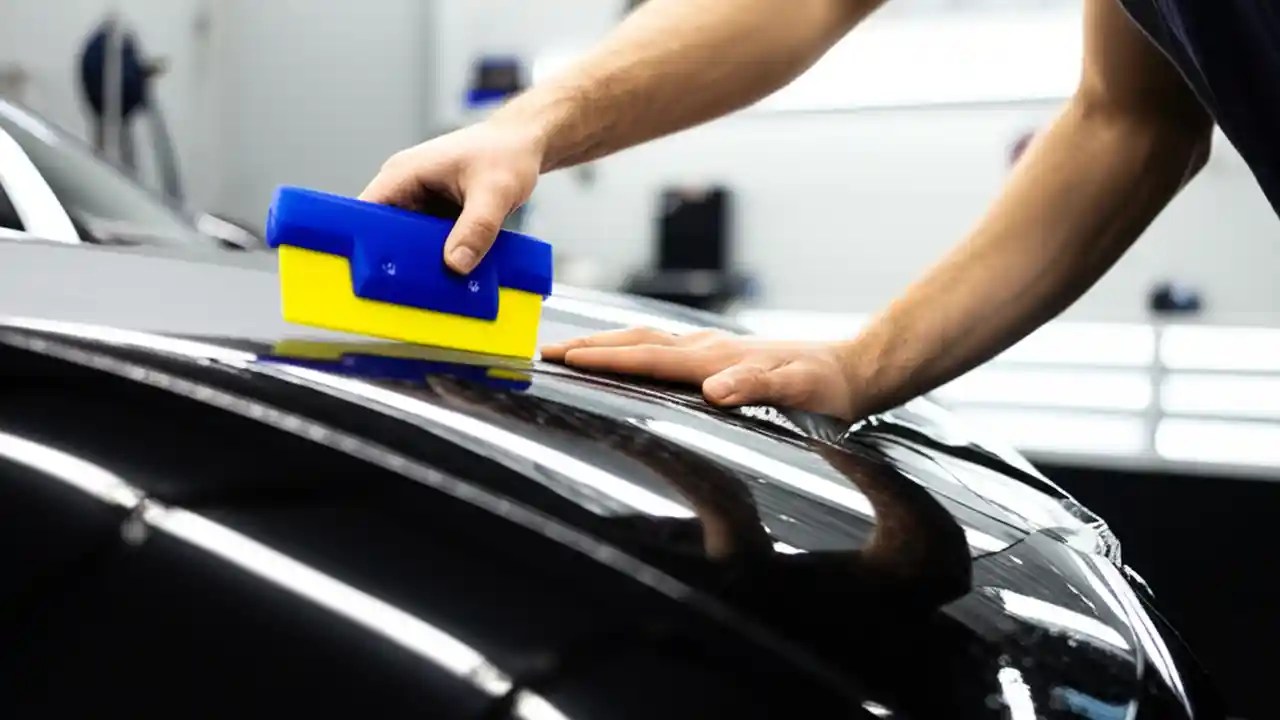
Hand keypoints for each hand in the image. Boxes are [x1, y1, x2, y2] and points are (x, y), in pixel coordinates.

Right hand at [360, 119, 543, 273]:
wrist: (523, 144)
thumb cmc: (506, 153)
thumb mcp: (495, 192)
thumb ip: (477, 227)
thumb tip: (456, 265)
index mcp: (404, 174)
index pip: (365, 212)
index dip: (364, 243)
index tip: (373, 273)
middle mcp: (405, 188)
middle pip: (384, 234)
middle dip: (396, 260)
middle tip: (409, 291)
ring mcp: (420, 203)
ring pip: (407, 242)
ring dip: (419, 263)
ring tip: (430, 289)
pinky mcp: (437, 215)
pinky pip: (428, 243)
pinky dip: (438, 258)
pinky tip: (449, 278)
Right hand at [542, 328, 862, 419]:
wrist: (852, 371)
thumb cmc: (825, 388)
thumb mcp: (798, 391)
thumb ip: (757, 386)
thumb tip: (715, 389)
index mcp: (715, 358)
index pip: (648, 357)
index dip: (604, 358)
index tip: (563, 357)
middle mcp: (707, 348)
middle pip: (636, 341)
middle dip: (589, 346)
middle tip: (544, 350)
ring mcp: (711, 349)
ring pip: (646, 339)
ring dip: (607, 343)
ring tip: (571, 350)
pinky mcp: (719, 355)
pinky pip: (662, 347)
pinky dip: (632, 348)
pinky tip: (627, 355)